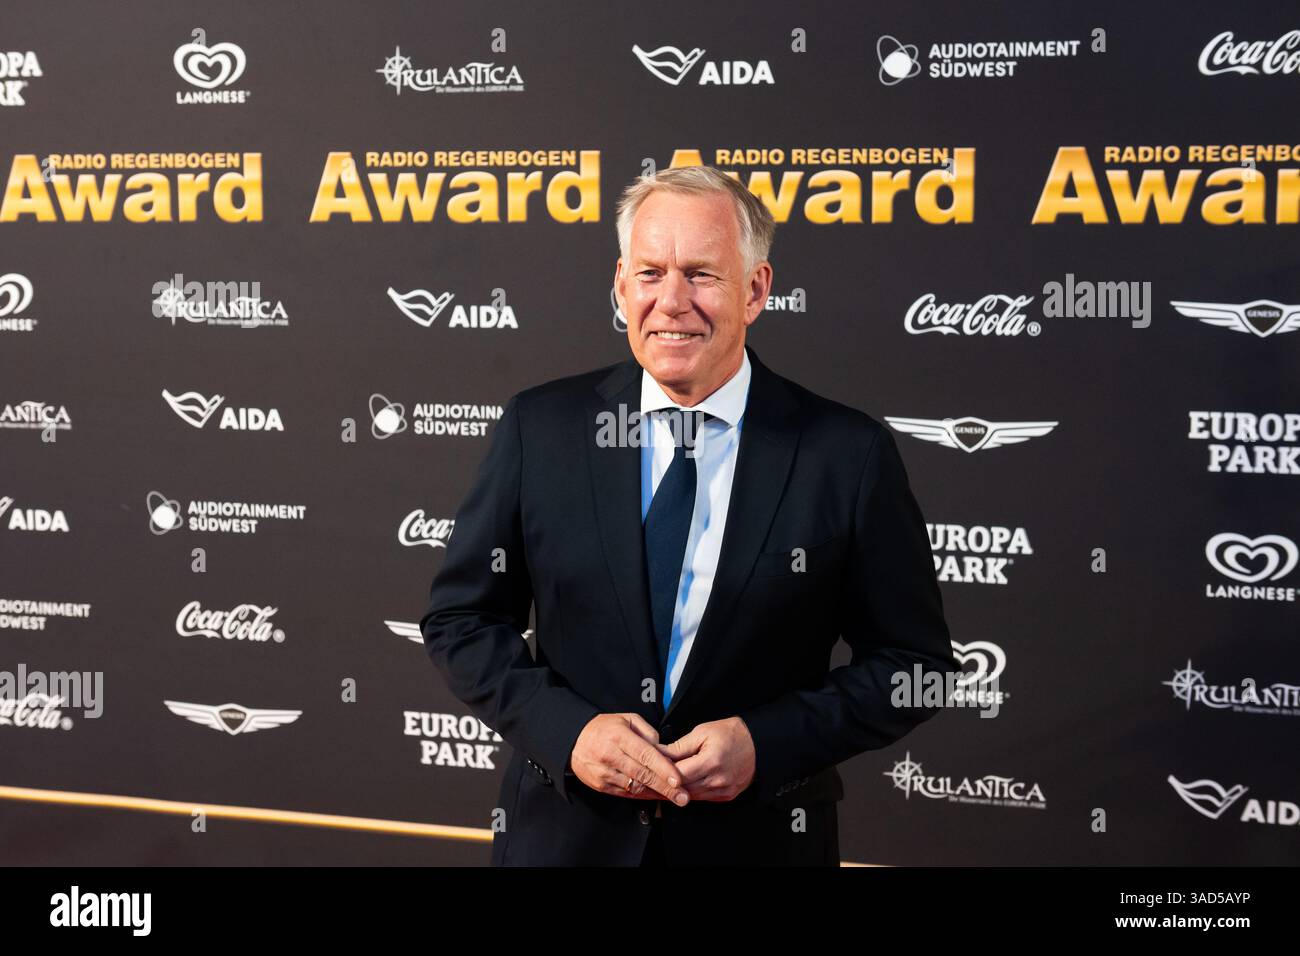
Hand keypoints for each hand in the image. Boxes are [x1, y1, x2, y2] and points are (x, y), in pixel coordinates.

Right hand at [569, 713, 690, 804]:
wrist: (574, 740)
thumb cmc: (603, 728)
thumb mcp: (626, 719)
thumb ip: (648, 731)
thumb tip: (662, 748)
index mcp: (619, 736)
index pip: (646, 755)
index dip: (663, 769)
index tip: (678, 780)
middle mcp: (611, 755)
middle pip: (643, 775)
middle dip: (665, 788)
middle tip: (682, 797)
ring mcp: (605, 772)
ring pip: (635, 787)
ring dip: (655, 794)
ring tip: (673, 797)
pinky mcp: (601, 785)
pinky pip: (625, 793)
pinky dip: (642, 796)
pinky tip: (654, 796)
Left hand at [657, 717, 755, 801]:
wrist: (757, 744)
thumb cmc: (730, 734)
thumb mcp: (702, 732)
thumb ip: (679, 746)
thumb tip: (659, 753)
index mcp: (711, 761)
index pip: (678, 774)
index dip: (662, 772)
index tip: (652, 768)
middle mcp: (718, 780)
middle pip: (683, 789)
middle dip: (667, 783)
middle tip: (654, 776)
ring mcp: (723, 790)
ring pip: (691, 796)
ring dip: (678, 790)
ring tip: (666, 780)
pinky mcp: (726, 796)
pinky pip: (703, 798)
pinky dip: (692, 792)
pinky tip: (684, 784)